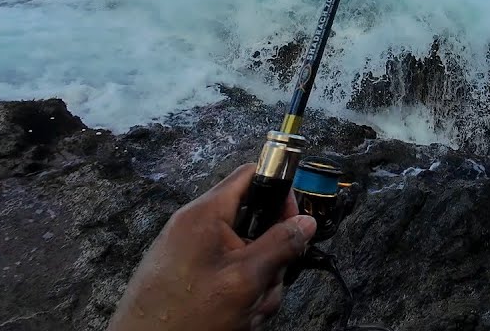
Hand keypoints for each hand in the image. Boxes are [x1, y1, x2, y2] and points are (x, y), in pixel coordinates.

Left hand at [109, 164, 316, 330]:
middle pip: (253, 220)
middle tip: (268, 281)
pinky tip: (237, 314)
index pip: (251, 174)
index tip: (293, 221)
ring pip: (244, 252)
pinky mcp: (189, 271)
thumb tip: (305, 222)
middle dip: (270, 254)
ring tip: (248, 309)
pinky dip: (239, 290)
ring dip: (256, 281)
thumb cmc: (184, 315)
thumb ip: (280, 246)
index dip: (280, 191)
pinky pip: (228, 270)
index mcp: (206, 213)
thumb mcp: (245, 279)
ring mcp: (191, 249)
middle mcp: (196, 224)